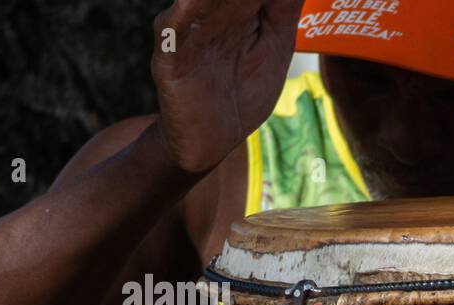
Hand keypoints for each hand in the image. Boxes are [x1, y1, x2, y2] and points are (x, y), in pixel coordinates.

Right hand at [151, 0, 301, 172]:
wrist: (211, 141)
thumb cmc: (240, 91)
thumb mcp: (273, 49)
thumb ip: (283, 13)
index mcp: (238, 9)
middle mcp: (209, 13)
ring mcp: (187, 35)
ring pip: (199, 1)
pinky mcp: (170, 62)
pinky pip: (171, 35)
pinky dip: (180, 18)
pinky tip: (186, 5)